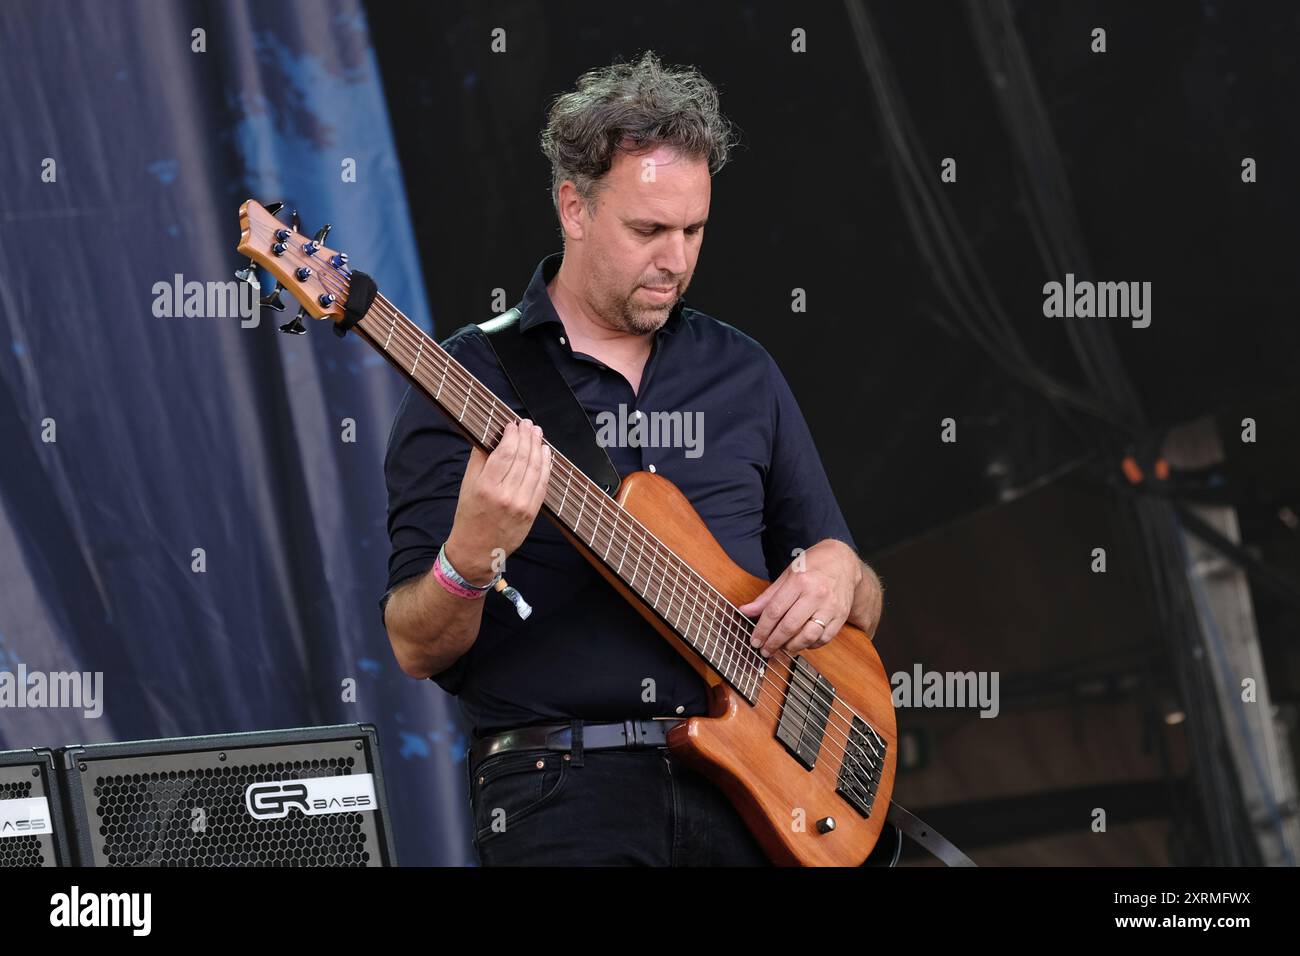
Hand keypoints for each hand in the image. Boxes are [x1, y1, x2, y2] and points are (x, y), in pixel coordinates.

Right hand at [444, 419, 551, 584]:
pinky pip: (542, 484)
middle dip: (527, 437)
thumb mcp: (466, 486)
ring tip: (537, 434)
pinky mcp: (532, 513)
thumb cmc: (469, 516)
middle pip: (522, 458)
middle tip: (528, 424)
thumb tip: (490, 436)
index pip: (504, 453)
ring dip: (538, 448)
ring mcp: (522, 505)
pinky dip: (546, 466)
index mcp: (485, 487)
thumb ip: (479, 460)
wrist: (477, 550)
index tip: (513, 424)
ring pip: (535, 469)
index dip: (512, 436)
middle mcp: (505, 495)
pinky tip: (545, 454)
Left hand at [738, 540, 862, 658]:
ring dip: (792, 647)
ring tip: (783, 647)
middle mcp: (816, 594)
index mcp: (799, 581)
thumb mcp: (787, 575)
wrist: (843, 561)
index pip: (775, 611)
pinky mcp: (841, 616)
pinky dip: (811, 645)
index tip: (755, 640)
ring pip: (808, 636)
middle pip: (790, 626)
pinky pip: (824, 638)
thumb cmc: (812, 566)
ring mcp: (831, 607)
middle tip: (765, 650)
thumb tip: (745, 611)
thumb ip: (767, 596)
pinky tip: (801, 643)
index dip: (762, 629)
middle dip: (774, 642)